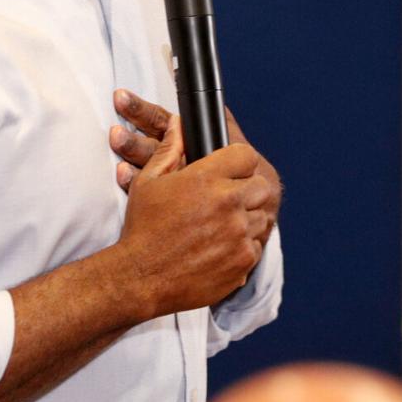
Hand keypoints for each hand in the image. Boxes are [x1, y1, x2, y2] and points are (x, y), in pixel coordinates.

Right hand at [117, 115, 275, 314]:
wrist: (140, 278)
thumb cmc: (143, 228)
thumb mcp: (149, 181)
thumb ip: (169, 149)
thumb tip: (178, 123)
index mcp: (206, 179)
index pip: (246, 155)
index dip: (238, 161)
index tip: (231, 170)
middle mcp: (228, 204)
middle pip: (261, 186)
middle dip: (247, 189)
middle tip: (228, 199)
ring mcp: (238, 235)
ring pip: (261, 217)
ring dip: (247, 218)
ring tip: (223, 224)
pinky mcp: (242, 262)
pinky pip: (256, 246)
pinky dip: (243, 246)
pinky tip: (221, 247)